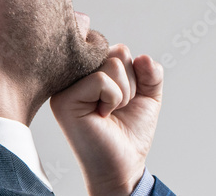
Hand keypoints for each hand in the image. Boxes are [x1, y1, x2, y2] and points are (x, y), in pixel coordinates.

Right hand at [49, 44, 164, 195]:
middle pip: (117, 53)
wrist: (124, 164)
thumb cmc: (129, 133)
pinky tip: (102, 115)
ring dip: (123, 94)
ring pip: (112, 64)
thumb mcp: (148, 97)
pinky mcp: (64, 99)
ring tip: (110, 112)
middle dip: (131, 84)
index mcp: (90, 71)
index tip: (123, 99)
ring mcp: (66, 86)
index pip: (119, 50)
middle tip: (117, 108)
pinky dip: (113, 99)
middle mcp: (75, 75)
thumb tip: (143, 57)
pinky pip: (102, 80)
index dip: (134, 75)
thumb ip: (150, 73)